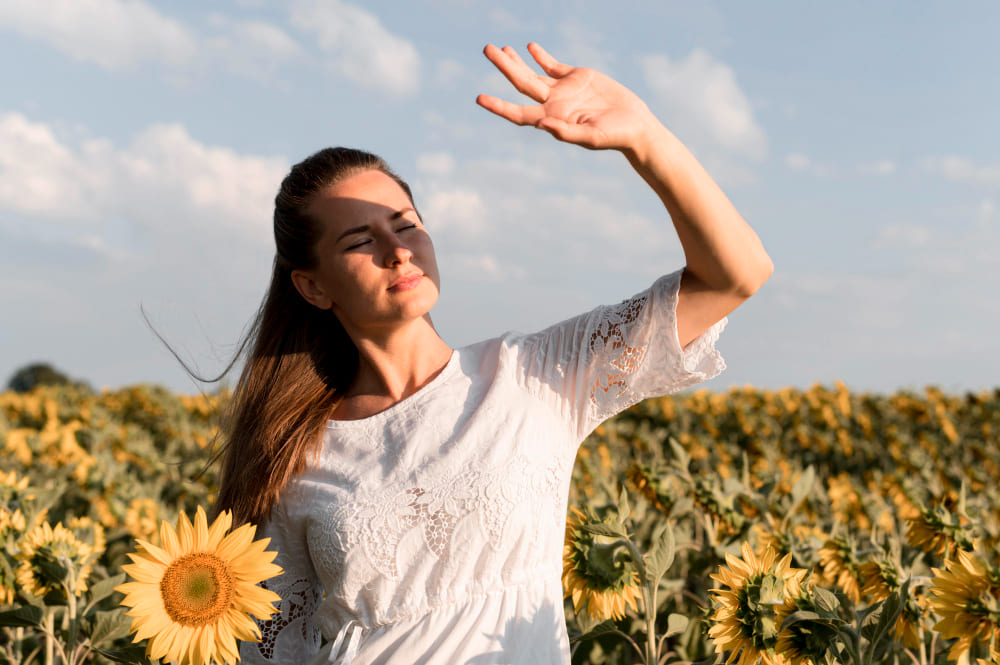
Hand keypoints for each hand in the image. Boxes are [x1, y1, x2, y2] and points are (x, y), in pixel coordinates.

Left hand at [476, 43, 658, 152]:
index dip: (499, 107)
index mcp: (552, 119)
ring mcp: (564, 90)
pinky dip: (541, 56)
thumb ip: (566, 132)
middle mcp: (553, 104)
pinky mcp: (577, 78)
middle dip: (504, 66)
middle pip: (521, 83)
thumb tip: (541, 124)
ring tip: (499, 48)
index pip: (518, 113)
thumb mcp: (590, 137)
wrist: (635, 125)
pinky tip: (530, 47)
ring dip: (516, 61)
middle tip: (487, 49)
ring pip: (533, 72)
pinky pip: (553, 65)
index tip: (480, 99)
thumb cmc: (614, 137)